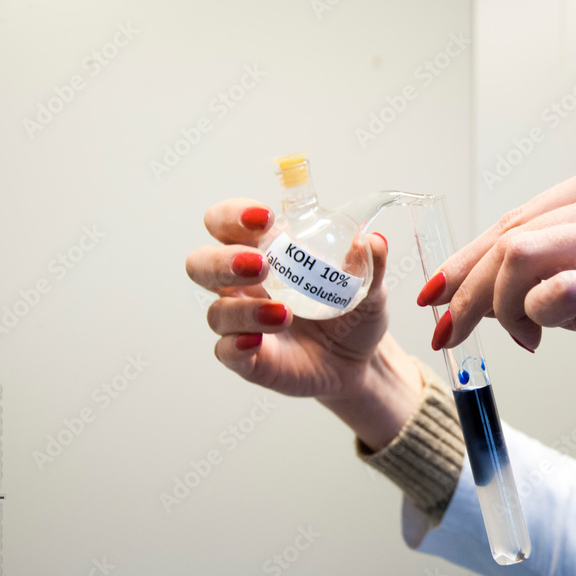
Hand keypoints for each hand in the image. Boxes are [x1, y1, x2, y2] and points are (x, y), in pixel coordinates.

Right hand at [185, 198, 420, 448]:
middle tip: (261, 265)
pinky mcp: (248, 357)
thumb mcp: (370, 287)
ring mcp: (243, 322)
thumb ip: (370, 263)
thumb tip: (373, 241)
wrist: (361, 361)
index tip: (264, 217)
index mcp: (265, 252)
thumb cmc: (353, 312)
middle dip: (223, 260)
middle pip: (202, 263)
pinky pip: (225, 351)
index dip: (234, 215)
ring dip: (245, 309)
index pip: (227, 223)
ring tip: (283, 313)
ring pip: (217, 310)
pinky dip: (236, 345)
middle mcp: (244, 285)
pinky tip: (256, 341)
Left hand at [419, 157, 575, 430]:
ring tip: (518, 337)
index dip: (464, 262)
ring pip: (523, 257)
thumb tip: (466, 285)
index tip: (434, 296)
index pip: (514, 219)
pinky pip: (561, 293)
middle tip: (453, 330)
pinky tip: (542, 337)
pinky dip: (534, 319)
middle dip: (468, 291)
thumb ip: (539, 270)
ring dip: (499, 306)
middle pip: (510, 237)